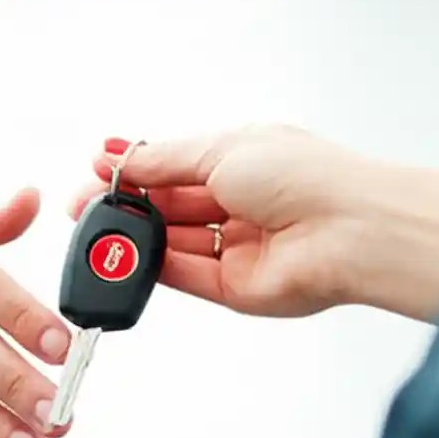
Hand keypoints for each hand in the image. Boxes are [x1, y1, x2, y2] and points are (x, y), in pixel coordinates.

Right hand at [77, 127, 438, 321]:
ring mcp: (238, 248)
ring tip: (102, 231)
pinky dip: (153, 268)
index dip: (133, 171)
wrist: (351, 231)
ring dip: (136, 237)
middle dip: (127, 206)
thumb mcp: (219, 149)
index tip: (96, 173)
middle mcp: (240, 204)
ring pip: (172, 243)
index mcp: (242, 161)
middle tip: (87, 206)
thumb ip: (163, 159)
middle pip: (169, 207)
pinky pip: (185, 277)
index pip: (174, 167)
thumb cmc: (307, 178)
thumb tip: (119, 156)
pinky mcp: (236, 289)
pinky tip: (128, 257)